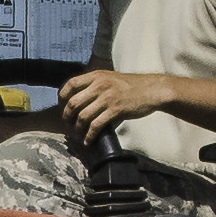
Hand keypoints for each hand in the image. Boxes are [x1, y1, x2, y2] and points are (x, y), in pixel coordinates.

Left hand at [53, 68, 169, 143]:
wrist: (153, 89)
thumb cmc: (131, 86)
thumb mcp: (110, 78)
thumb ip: (94, 85)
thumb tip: (78, 100)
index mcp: (96, 76)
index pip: (70, 84)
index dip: (62, 97)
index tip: (63, 107)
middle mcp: (100, 85)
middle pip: (73, 103)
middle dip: (67, 117)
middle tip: (69, 124)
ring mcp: (108, 98)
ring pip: (83, 116)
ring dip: (77, 129)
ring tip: (79, 135)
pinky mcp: (116, 110)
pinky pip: (96, 125)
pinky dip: (89, 135)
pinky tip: (89, 140)